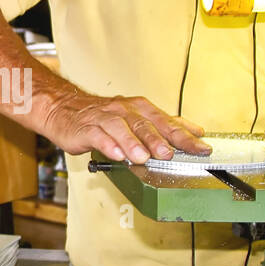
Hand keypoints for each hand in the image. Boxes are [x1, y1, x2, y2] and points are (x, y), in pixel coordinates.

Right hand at [41, 91, 209, 162]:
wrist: (63, 108)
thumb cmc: (101, 117)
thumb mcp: (135, 116)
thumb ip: (163, 125)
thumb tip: (194, 131)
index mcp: (139, 108)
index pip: (166, 121)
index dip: (184, 135)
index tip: (201, 147)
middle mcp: (124, 111)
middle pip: (144, 124)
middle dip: (158, 139)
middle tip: (169, 153)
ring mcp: (104, 119)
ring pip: (121, 128)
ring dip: (133, 142)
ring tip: (143, 157)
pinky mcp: (86, 129)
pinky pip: (98, 136)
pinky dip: (108, 145)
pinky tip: (116, 155)